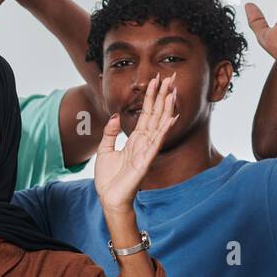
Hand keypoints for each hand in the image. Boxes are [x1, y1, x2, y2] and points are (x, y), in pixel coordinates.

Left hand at [93, 75, 177, 212]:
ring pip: (159, 125)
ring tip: (172, 92)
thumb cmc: (109, 178)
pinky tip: (171, 118)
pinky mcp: (145, 161)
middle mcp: (144, 143)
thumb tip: (115, 116)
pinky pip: (156, 143)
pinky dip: (163, 130)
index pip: (146, 114)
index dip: (151, 97)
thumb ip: (110, 132)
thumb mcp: (105, 149)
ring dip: (166, 108)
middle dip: (162, 96)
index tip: (156, 80)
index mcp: (136, 140)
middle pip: (156, 115)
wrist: (109, 198)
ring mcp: (146, 151)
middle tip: (170, 78)